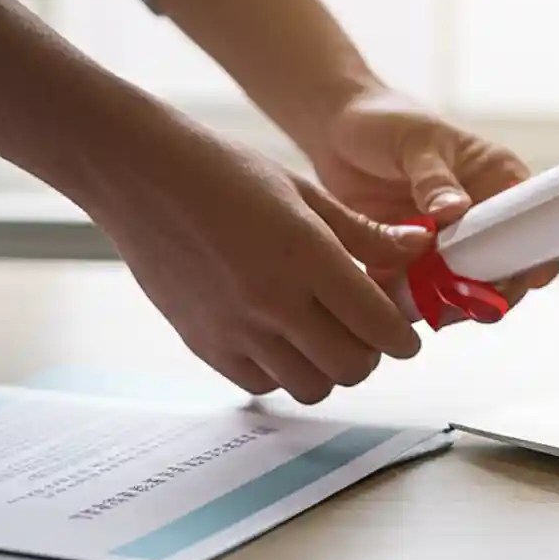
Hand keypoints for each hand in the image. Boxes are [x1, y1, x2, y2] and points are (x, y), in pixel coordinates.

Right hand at [98, 131, 431, 403]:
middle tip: (363, 332)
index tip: (405, 335)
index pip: (378, 325)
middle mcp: (273, 302)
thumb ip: (366, 232)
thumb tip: (419, 248)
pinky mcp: (204, 345)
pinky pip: (263, 386)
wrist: (139, 175)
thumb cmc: (226, 173)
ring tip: (320, 335)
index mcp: (307, 257)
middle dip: (369, 355)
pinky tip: (279, 338)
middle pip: (351, 368)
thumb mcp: (306, 193)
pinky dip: (282, 372)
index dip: (403, 339)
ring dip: (326, 368)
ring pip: (311, 387)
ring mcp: (235, 330)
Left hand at [309, 87, 558, 313]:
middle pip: (502, 270)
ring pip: (463, 290)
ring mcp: (448, 243)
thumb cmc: (384, 120)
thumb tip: (457, 210)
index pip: (531, 227)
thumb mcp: (414, 142)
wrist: (334, 130)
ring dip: (445, 304)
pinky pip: (420, 295)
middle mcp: (480, 217)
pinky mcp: (413, 260)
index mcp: (498, 181)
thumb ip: (434, 178)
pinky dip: (408, 304)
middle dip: (484, 293)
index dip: (530, 259)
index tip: (512, 282)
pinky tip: (391, 303)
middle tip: (457, 303)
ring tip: (419, 305)